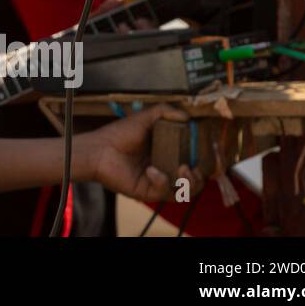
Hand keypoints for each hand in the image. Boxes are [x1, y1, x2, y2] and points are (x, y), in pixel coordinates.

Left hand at [76, 104, 204, 200]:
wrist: (99, 148)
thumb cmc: (120, 133)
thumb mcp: (144, 118)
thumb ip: (165, 112)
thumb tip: (187, 116)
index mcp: (167, 154)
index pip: (192, 162)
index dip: (201, 161)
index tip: (204, 152)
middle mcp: (165, 170)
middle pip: (193, 182)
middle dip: (199, 177)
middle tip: (192, 167)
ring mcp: (158, 183)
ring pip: (184, 193)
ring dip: (190, 183)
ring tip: (183, 169)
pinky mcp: (148, 193)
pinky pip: (165, 193)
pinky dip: (163, 182)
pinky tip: (152, 170)